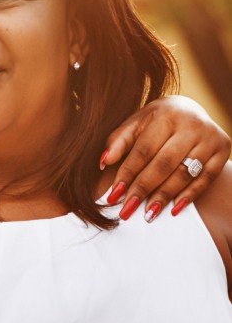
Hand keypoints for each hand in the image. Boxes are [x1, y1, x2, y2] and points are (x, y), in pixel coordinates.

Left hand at [99, 95, 231, 220]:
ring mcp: (210, 138)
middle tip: (127, 210)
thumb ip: (119, 140)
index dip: (127, 174)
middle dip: (143, 189)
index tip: (114, 195)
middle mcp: (191, 125)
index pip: (143, 151)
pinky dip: (189, 196)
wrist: (192, 109)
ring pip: (184, 174)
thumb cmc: (157, 119)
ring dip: (164, 196)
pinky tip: (173, 210)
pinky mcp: (224, 150)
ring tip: (147, 214)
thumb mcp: (137, 122)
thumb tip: (102, 162)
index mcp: (166, 115)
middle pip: (164, 164)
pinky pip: (205, 179)